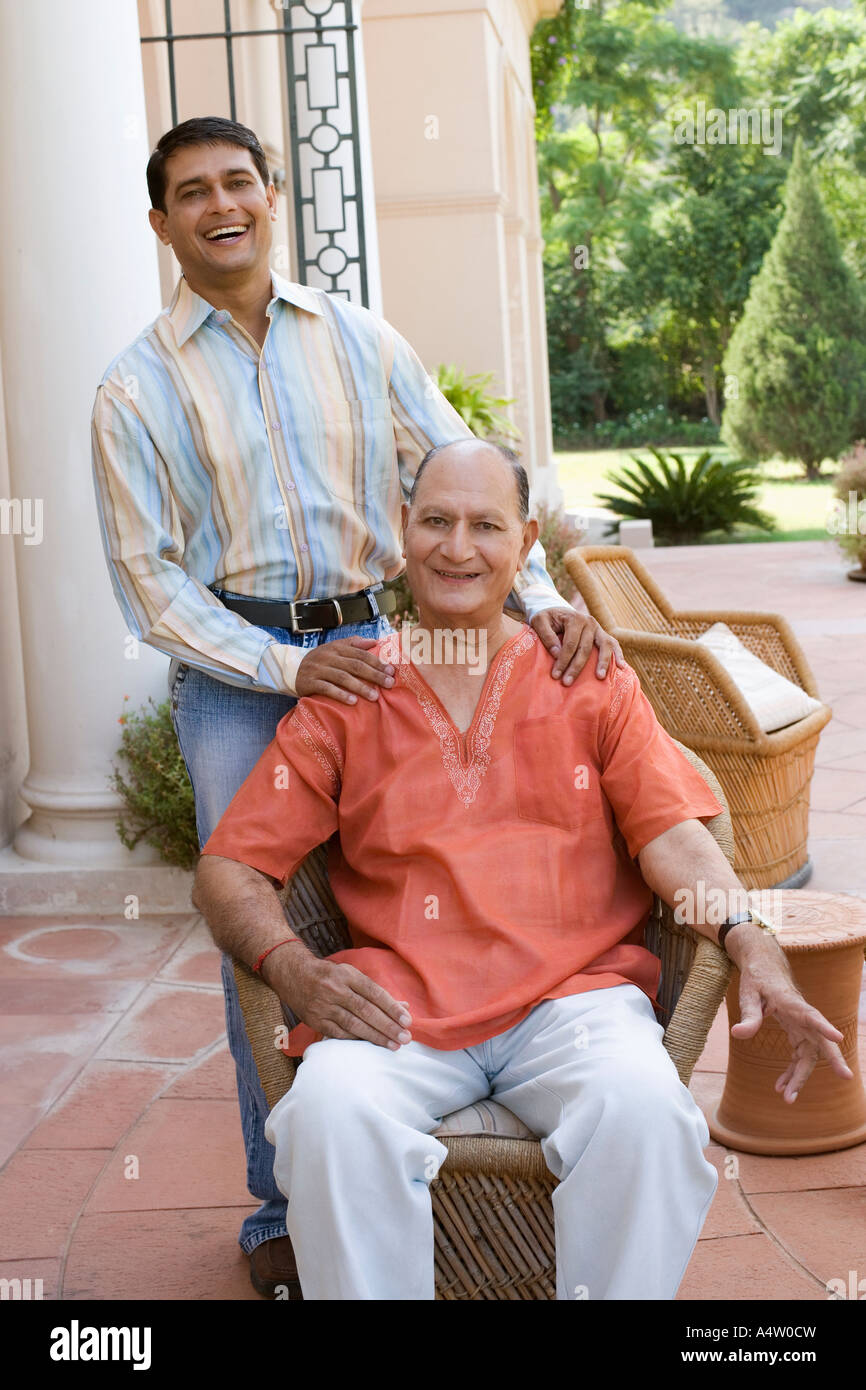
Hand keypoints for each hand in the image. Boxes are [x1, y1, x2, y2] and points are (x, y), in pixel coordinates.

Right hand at [273, 948, 412, 1048]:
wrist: (293, 974)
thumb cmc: (330, 976)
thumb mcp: (351, 975)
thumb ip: (376, 992)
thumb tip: (403, 1007)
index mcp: (347, 975)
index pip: (374, 993)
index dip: (391, 1007)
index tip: (407, 1020)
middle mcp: (335, 990)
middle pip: (366, 1010)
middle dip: (388, 1026)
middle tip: (405, 1038)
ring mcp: (324, 1006)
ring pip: (354, 1024)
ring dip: (376, 1036)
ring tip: (393, 1045)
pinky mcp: (315, 1020)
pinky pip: (339, 1033)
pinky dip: (357, 1039)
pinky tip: (371, 1044)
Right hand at [296, 636, 394, 704]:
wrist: (292, 669)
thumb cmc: (321, 661)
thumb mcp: (335, 648)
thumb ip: (354, 644)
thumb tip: (375, 641)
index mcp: (336, 647)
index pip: (360, 654)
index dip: (377, 662)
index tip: (391, 671)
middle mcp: (328, 657)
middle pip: (354, 665)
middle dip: (374, 675)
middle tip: (389, 684)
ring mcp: (318, 669)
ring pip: (342, 677)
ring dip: (360, 687)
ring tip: (374, 696)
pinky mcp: (309, 682)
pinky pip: (326, 689)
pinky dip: (340, 695)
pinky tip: (352, 701)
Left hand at [530, 608, 624, 683]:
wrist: (557, 612)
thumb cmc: (546, 619)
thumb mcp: (539, 621)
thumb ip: (546, 636)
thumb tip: (557, 653)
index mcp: (575, 618)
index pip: (570, 643)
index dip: (563, 660)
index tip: (555, 675)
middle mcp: (589, 622)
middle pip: (585, 648)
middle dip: (576, 667)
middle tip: (567, 682)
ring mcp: (598, 628)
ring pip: (604, 646)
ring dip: (603, 663)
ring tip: (600, 677)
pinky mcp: (602, 635)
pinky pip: (613, 644)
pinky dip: (619, 655)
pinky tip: (622, 667)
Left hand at [730, 939, 852, 1102]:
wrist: (764, 966)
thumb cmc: (757, 977)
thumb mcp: (748, 992)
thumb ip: (748, 1014)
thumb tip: (738, 1035)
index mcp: (792, 1003)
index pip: (812, 1015)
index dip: (825, 1027)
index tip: (838, 1038)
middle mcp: (803, 1015)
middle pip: (821, 1040)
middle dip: (833, 1059)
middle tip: (846, 1077)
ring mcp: (803, 1025)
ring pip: (810, 1054)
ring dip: (800, 1076)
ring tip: (787, 1098)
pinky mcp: (798, 1031)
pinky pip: (800, 1055)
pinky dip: (792, 1071)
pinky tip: (782, 1086)